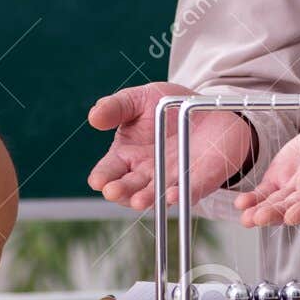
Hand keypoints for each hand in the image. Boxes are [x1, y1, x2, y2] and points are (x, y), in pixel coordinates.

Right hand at [86, 82, 253, 210]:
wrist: (205, 106)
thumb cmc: (167, 106)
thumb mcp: (139, 99)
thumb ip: (116, 107)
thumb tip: (93, 116)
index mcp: (126, 155)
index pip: (108, 172)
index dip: (102, 177)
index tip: (98, 180)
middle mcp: (146, 173)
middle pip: (128, 188)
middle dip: (120, 191)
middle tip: (113, 191)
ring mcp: (171, 179)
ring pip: (156, 195)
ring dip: (147, 199)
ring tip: (138, 200)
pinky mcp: (198, 180)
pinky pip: (188, 190)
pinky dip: (181, 195)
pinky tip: (172, 196)